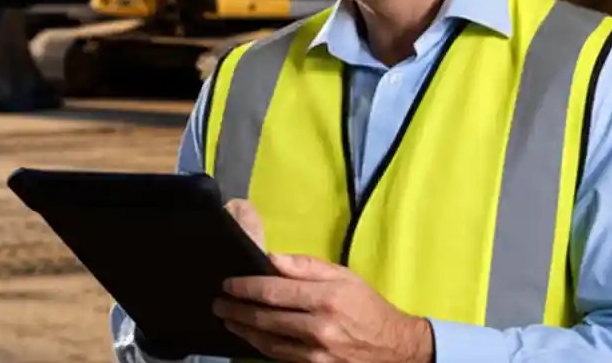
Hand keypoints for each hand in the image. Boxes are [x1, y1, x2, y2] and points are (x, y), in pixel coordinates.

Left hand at [214, 200, 432, 362]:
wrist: (394, 347)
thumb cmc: (366, 306)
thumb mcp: (342, 275)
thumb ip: (305, 266)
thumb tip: (271, 258)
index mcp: (325, 299)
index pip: (274, 292)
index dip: (245, 287)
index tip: (227, 284)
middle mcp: (319, 328)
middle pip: (266, 319)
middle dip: (236, 311)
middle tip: (218, 304)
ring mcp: (316, 354)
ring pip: (268, 342)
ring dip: (243, 331)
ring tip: (228, 320)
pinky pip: (281, 357)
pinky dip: (262, 346)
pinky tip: (251, 337)